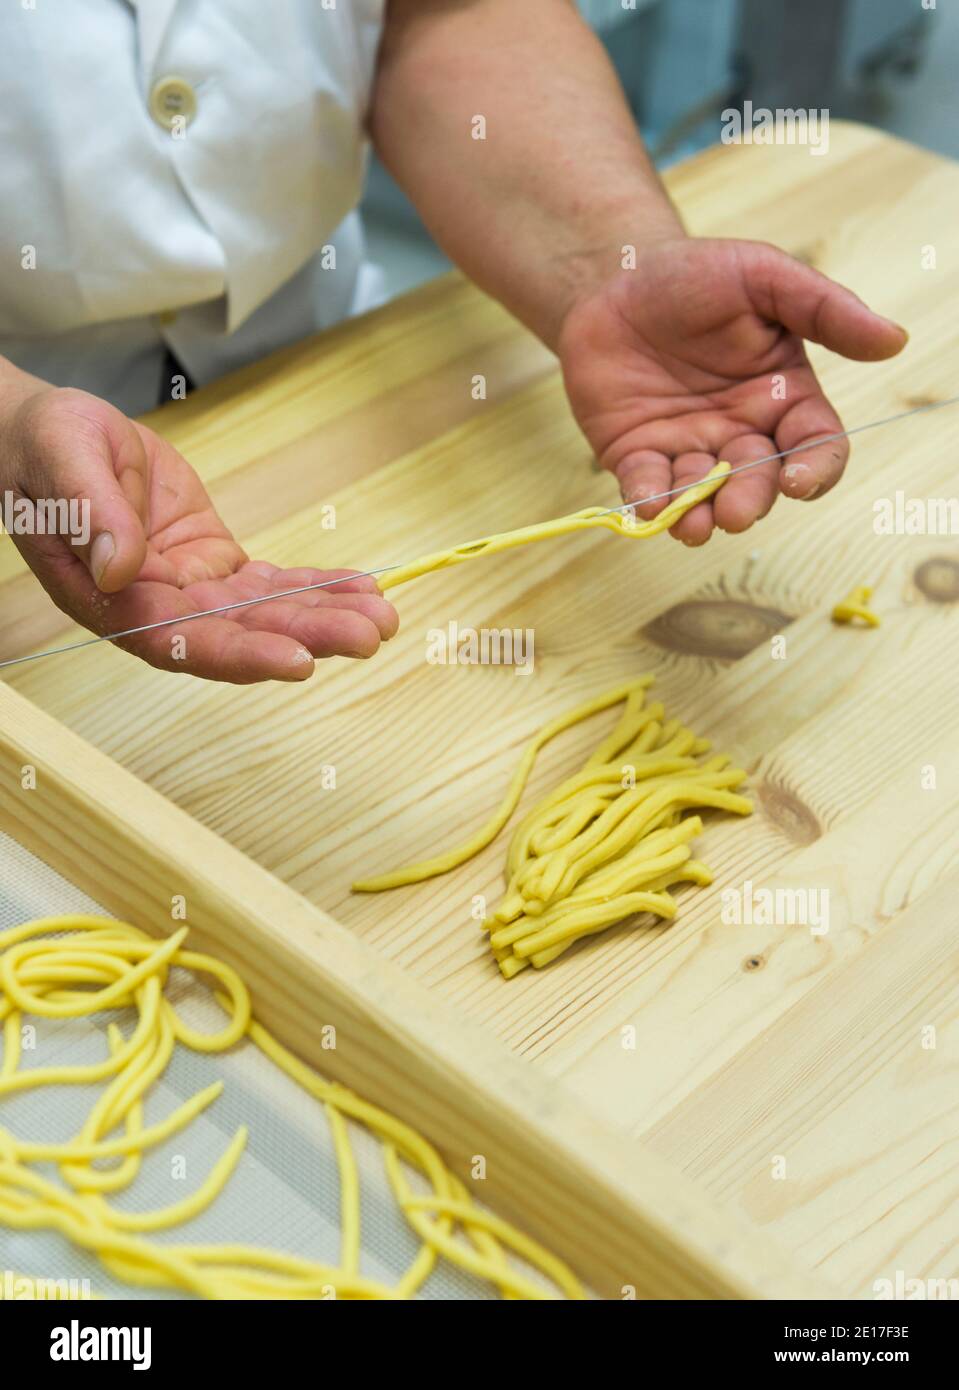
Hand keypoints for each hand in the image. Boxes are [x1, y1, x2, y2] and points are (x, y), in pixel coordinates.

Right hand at [1, 380, 397, 680]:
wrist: (51, 436)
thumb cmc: (42, 450)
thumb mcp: (62, 461)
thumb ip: (91, 513)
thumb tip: (119, 567)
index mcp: (111, 602)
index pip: (179, 642)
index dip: (241, 653)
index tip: (297, 659)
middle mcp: (157, 609)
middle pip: (240, 633)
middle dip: (307, 635)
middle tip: (368, 634)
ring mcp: (191, 590)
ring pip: (265, 612)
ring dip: (325, 615)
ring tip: (383, 615)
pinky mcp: (215, 565)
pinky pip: (272, 582)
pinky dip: (317, 585)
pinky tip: (362, 588)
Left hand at [557, 238, 907, 543]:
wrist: (615, 276)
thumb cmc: (696, 275)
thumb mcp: (764, 277)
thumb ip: (825, 309)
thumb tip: (894, 340)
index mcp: (783, 398)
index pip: (815, 446)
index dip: (814, 470)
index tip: (798, 480)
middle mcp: (740, 432)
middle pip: (759, 484)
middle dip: (749, 502)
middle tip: (736, 510)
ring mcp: (688, 448)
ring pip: (704, 498)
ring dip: (700, 515)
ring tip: (695, 522)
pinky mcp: (637, 455)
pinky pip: (647, 489)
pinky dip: (649, 503)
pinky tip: (649, 505)